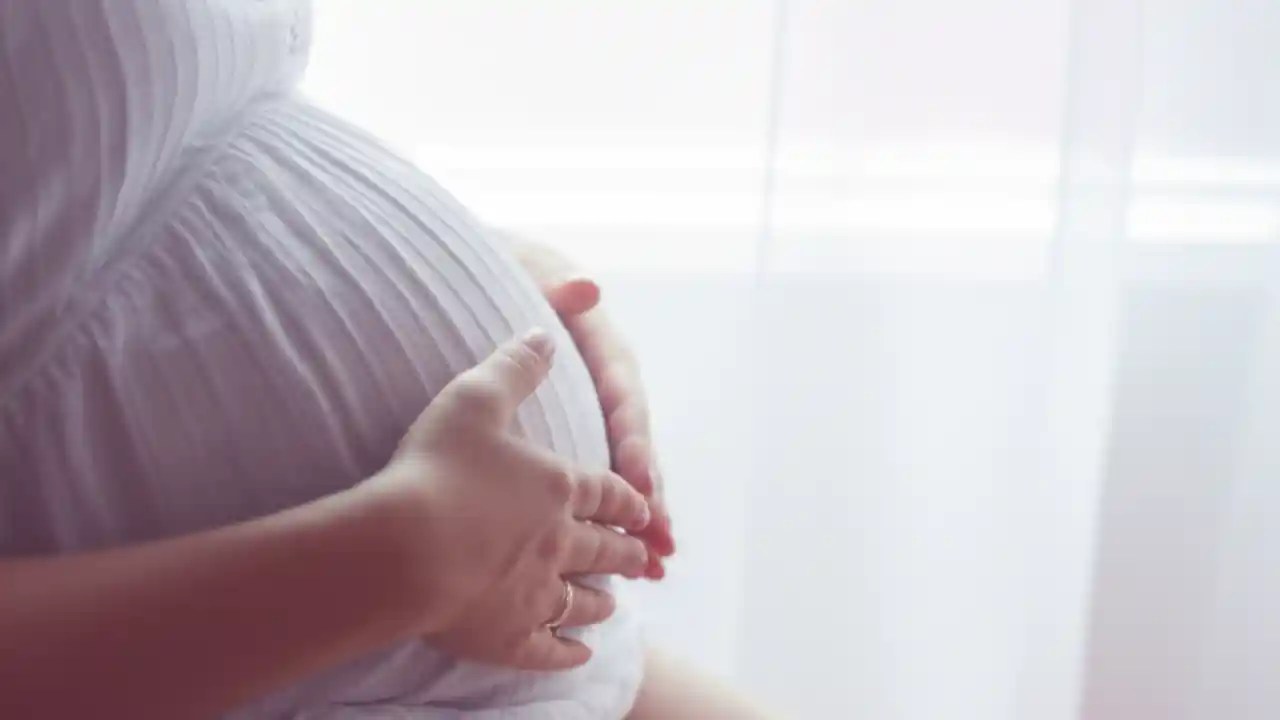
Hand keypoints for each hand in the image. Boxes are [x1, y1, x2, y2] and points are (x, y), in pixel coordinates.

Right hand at [369, 329, 650, 669]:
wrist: (404, 547)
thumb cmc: (437, 468)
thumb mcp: (476, 398)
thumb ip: (515, 366)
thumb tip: (545, 332)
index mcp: (558, 487)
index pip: (606, 492)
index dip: (626, 498)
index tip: (644, 507)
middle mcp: (560, 541)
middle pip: (604, 549)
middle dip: (626, 551)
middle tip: (643, 559)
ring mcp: (537, 593)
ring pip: (584, 601)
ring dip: (602, 601)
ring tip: (613, 604)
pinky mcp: (509, 637)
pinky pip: (550, 650)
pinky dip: (569, 653)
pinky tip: (580, 655)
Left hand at [511, 242, 676, 579]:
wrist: (487, 283)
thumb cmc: (509, 276)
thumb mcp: (528, 273)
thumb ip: (554, 284)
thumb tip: (585, 285)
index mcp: (600, 349)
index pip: (623, 395)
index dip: (634, 437)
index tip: (638, 477)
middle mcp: (606, 386)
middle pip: (634, 444)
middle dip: (649, 495)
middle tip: (660, 539)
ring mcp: (592, 414)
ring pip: (623, 471)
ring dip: (641, 520)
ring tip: (656, 566)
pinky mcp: (572, 437)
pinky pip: (597, 483)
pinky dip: (611, 521)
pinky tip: (619, 561)